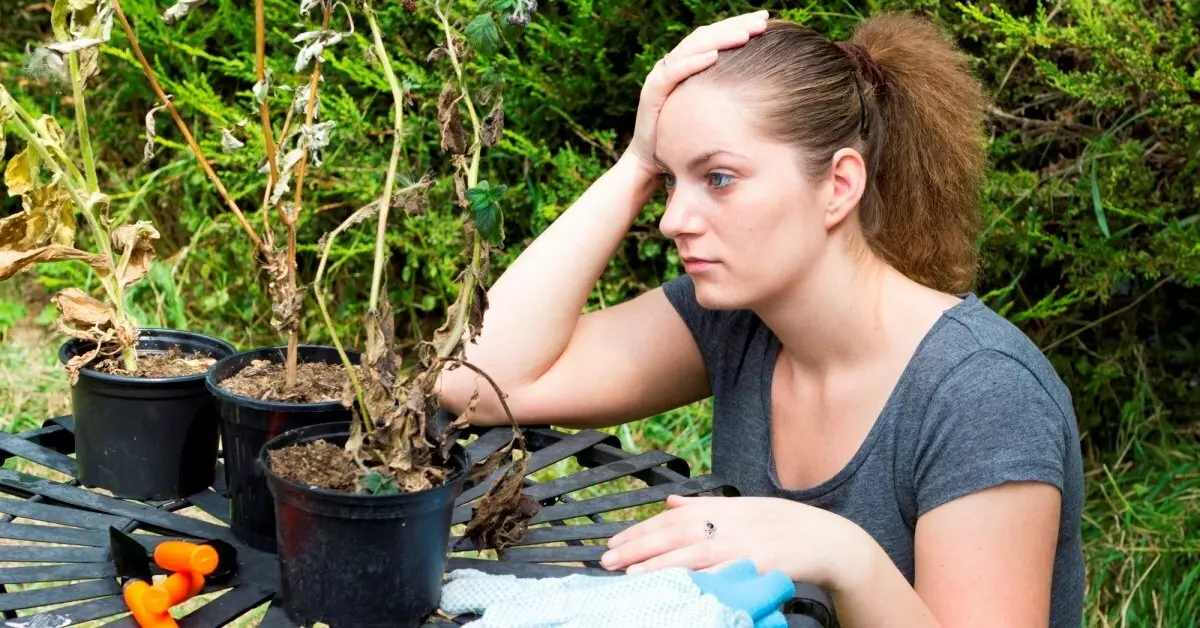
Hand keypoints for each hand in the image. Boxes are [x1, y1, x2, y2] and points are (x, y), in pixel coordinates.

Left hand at [600, 495, 865, 589]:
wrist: (826, 539)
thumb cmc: (783, 524)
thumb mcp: (741, 506)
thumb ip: (702, 505)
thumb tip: (669, 502)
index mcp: (720, 509)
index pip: (669, 520)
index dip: (639, 531)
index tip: (613, 543)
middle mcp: (727, 524)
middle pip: (673, 536)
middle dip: (638, 549)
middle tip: (608, 561)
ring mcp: (741, 546)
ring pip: (691, 556)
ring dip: (658, 565)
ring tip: (630, 575)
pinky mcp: (756, 566)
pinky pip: (720, 577)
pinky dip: (696, 582)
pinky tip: (676, 588)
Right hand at [622, 10, 769, 175]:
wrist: (651, 160)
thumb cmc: (685, 137)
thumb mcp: (711, 109)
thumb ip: (727, 93)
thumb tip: (764, 83)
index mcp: (688, 65)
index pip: (714, 37)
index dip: (738, 26)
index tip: (765, 21)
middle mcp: (674, 65)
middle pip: (706, 36)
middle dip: (734, 26)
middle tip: (761, 21)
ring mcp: (661, 76)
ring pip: (691, 48)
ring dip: (719, 39)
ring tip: (744, 35)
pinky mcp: (652, 92)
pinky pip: (673, 72)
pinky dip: (693, 62)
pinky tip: (714, 57)